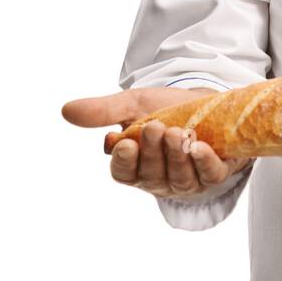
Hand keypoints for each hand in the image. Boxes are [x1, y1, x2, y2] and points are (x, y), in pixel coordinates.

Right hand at [61, 87, 252, 198]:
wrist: (205, 101)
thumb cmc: (165, 108)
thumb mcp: (132, 105)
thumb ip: (102, 111)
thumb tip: (66, 110)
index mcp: (136, 166)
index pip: (123, 173)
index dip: (124, 162)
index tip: (124, 143)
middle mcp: (160, 178)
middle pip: (151, 175)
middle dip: (152, 152)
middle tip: (154, 127)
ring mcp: (188, 179)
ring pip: (179, 177)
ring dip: (176, 156)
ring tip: (176, 132)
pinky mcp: (215, 172)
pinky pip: (209, 175)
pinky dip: (204, 163)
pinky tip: (199, 147)